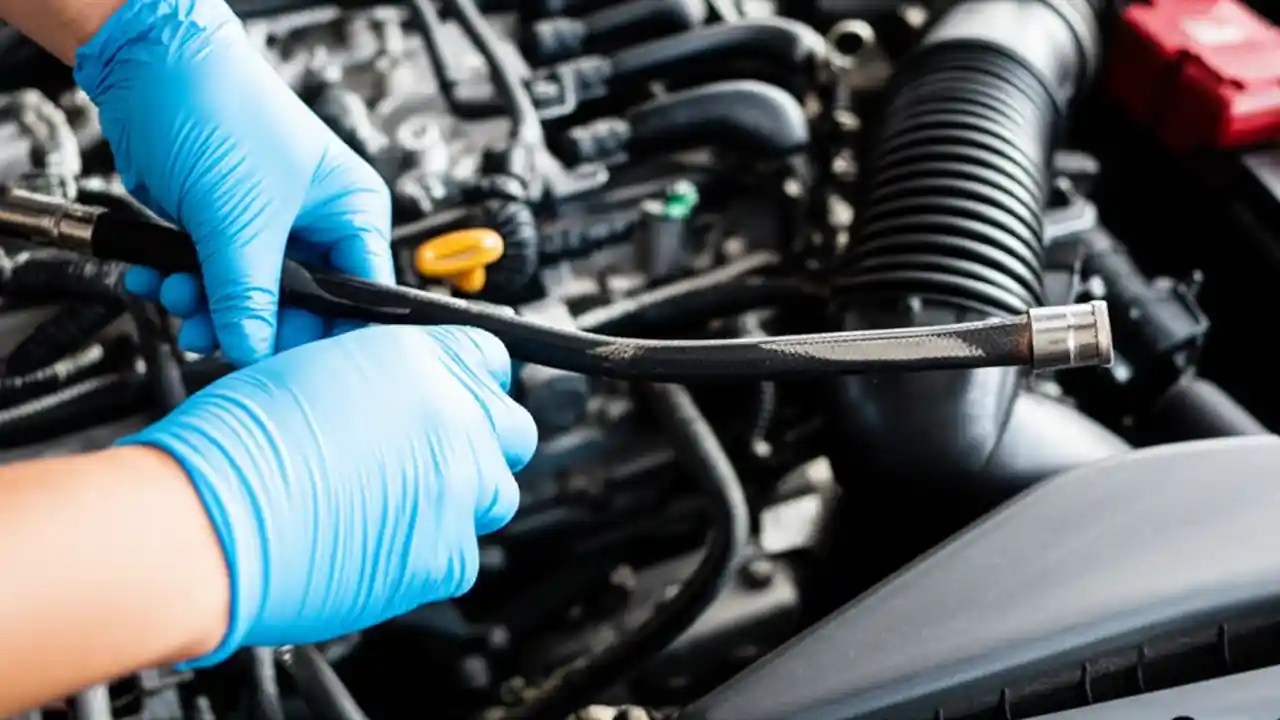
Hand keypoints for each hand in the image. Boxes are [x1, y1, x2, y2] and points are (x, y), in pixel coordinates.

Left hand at [73, 0, 392, 365]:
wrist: (148, 65)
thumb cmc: (220, 109)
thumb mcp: (240, 218)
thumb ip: (247, 295)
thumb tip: (253, 350)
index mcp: (352, 213)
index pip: (357, 296)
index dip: (325, 333)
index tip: (289, 360)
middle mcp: (318, 223)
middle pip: (300, 306)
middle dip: (251, 320)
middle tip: (215, 330)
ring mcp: (270, 228)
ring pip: (250, 297)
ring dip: (207, 305)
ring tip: (177, 294)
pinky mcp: (225, 228)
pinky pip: (212, 278)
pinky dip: (182, 283)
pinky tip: (158, 276)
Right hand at [119, 325, 536, 665]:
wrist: (206, 522)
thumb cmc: (230, 447)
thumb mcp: (311, 372)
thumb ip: (376, 384)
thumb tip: (393, 399)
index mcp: (419, 358)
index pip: (487, 359)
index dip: (468, 384)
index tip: (455, 402)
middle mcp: (451, 418)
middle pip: (510, 428)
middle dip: (479, 442)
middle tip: (430, 458)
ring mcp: (457, 488)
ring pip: (494, 494)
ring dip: (458, 498)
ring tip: (396, 506)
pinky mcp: (445, 557)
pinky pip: (459, 555)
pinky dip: (427, 553)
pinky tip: (378, 544)